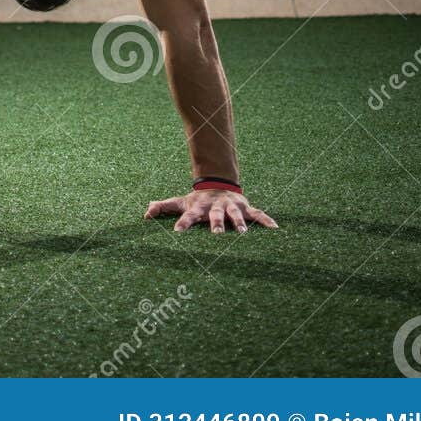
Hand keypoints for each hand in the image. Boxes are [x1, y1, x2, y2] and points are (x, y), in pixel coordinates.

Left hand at [145, 188, 276, 233]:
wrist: (217, 184)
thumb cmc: (197, 200)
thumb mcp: (180, 202)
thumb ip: (163, 207)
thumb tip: (145, 214)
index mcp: (198, 207)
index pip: (188, 216)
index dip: (182, 224)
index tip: (177, 233)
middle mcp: (215, 207)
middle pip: (214, 216)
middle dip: (216, 225)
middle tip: (216, 235)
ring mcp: (231, 206)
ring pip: (235, 215)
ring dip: (239, 223)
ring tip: (243, 234)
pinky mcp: (244, 207)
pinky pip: (257, 214)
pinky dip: (266, 220)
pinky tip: (275, 229)